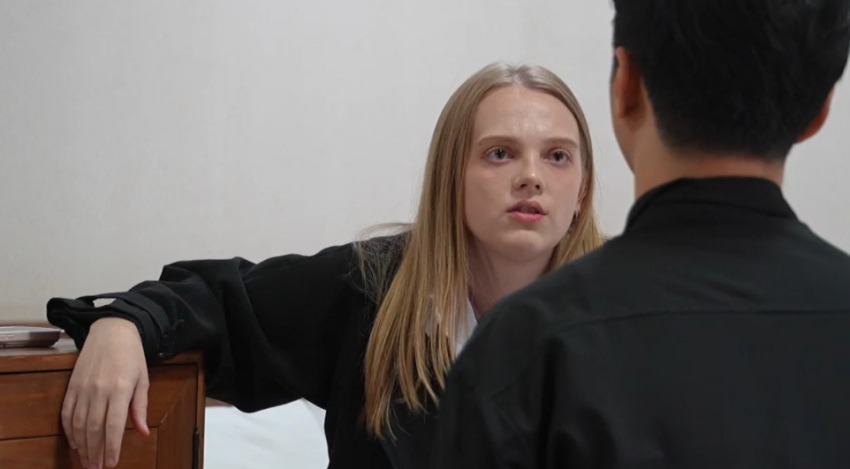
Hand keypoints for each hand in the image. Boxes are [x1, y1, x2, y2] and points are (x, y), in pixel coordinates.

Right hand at [62, 317, 149, 468]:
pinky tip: (74, 442)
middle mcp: (100, 390)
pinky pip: (67, 412)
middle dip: (94, 452)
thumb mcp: (143, 379)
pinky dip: (69, 430)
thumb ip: (140, 407)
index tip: (111, 463)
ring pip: (79, 424)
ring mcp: (83, 388)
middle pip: (94, 429)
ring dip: (81, 445)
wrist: (112, 331)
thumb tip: (142, 432)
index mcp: (121, 389)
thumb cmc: (132, 356)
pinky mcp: (72, 385)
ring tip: (86, 461)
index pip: (114, 426)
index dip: (111, 447)